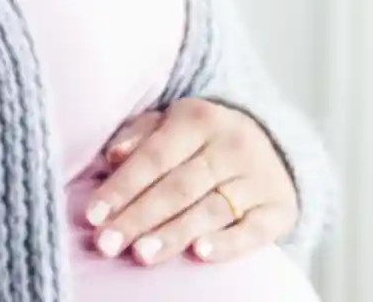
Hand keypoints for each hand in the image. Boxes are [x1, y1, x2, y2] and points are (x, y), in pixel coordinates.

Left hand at [83, 98, 298, 265]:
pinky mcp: (278, 209)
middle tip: (107, 244)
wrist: (272, 146)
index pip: (155, 156)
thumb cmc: (201, 141)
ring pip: (210, 210)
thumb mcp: (170, 124)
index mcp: (199, 118)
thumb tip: (113, 156)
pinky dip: (228, 244)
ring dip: (173, 234)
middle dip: (139, 217)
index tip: (93, 215)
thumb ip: (139, 136)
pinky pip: (253, 230)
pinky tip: (200, 253)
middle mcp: (232, 144)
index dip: (122, 186)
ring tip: (141, 254)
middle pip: (179, 187)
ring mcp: (258, 177)